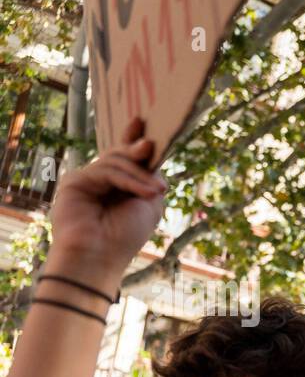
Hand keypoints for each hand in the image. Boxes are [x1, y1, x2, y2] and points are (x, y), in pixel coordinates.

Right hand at [45, 117, 165, 289]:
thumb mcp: (149, 203)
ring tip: (156, 191)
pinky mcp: (76, 181)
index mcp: (119, 186)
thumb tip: (149, 151)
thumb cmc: (126, 236)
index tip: (141, 121)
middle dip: (137, 149)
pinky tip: (146, 193)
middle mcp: (102, 180)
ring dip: (139, 174)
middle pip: (120, 154)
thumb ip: (149, 177)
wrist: (100, 255)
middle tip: (151, 146)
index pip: (125, 158)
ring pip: (115, 161)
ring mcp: (87, 179)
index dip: (131, 139)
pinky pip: (107, 172)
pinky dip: (130, 181)